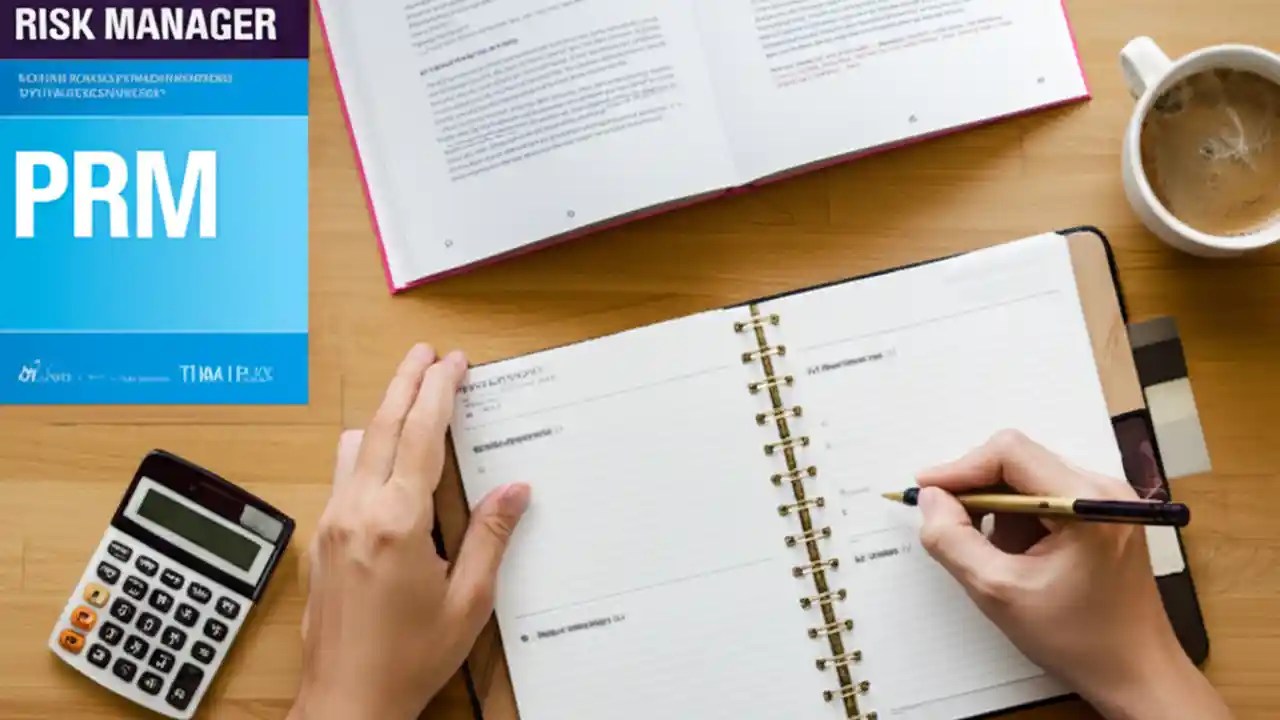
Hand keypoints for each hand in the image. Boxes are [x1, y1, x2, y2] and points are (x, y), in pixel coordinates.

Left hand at [288, 344, 530, 719]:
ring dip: (381, 413)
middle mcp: (355, 513)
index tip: (452, 363)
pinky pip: (342, 475)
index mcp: (396, 524)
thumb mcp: (468, 603)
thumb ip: (490, 538)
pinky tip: (385, 458)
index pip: (418, 435)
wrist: (346, 702)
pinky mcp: (321, 540)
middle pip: (378, 425)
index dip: (438, 391)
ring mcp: (331, 524)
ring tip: (408, 396)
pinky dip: (365, 449)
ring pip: (352, 446)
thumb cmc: (408, 660)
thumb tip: (514, 490)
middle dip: (405, 382)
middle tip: (426, 354)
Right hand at [916, 430, 1229, 719]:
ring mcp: (1106, 500)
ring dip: (998, 509)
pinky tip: (1018, 556)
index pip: (1011, 453)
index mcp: (1086, 502)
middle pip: (1019, 461)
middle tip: (951, 525)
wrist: (1135, 672)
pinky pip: (1044, 496)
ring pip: (1028, 478)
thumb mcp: (998, 591)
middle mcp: (1103, 488)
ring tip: (996, 555)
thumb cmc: (1077, 639)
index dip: (962, 468)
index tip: (928, 492)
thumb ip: (953, 540)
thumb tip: (931, 499)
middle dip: (978, 491)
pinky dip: (1018, 519)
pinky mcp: (1102, 514)